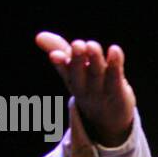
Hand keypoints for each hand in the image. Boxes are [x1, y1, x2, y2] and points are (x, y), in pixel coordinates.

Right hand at [34, 31, 135, 146]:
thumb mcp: (72, 70)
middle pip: (80, 73)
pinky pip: (116, 77)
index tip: (55, 55)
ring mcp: (101, 91)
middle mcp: (84, 86)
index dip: (60, 64)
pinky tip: (114, 49)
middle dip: (78, 60)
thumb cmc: (89, 87)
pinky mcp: (119, 92)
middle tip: (77, 44)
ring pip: (98, 74)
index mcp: (71, 80)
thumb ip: (58, 49)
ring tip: (92, 45)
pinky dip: (115, 64)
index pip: (64, 71)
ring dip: (96, 59)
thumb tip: (38, 36)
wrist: (110, 120)